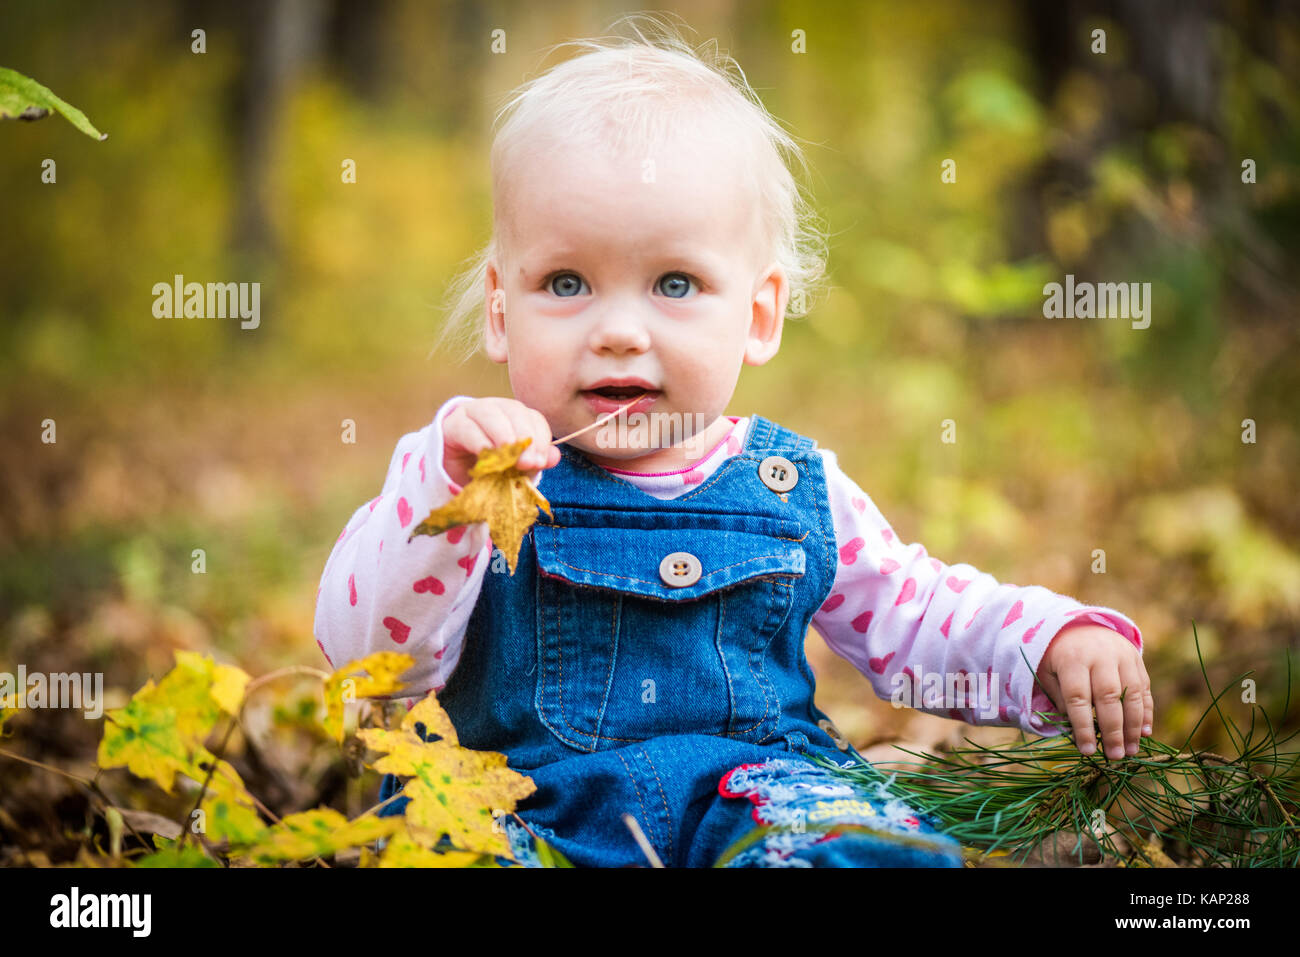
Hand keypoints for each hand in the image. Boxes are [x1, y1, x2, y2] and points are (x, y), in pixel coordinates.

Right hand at [442, 397, 559, 488]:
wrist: (453, 474)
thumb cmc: (490, 468)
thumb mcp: (515, 468)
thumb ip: (534, 461)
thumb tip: (555, 456)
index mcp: (515, 416)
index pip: (534, 417)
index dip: (540, 437)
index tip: (541, 461)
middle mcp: (496, 407)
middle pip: (515, 410)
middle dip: (525, 436)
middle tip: (529, 463)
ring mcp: (472, 412)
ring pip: (492, 415)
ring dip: (504, 436)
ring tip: (511, 459)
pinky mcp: (452, 424)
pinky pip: (468, 429)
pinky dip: (480, 442)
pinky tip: (488, 457)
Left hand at [1034, 623, 1153, 758]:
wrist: (1079, 624)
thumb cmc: (1058, 656)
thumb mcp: (1048, 672)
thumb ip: (1059, 699)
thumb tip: (1075, 733)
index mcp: (1072, 659)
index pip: (1078, 697)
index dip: (1083, 726)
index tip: (1088, 751)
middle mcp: (1099, 656)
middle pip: (1108, 697)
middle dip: (1113, 730)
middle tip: (1115, 756)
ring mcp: (1121, 656)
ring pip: (1131, 694)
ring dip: (1133, 726)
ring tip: (1131, 751)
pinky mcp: (1136, 659)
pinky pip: (1144, 689)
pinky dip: (1146, 713)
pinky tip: (1145, 734)